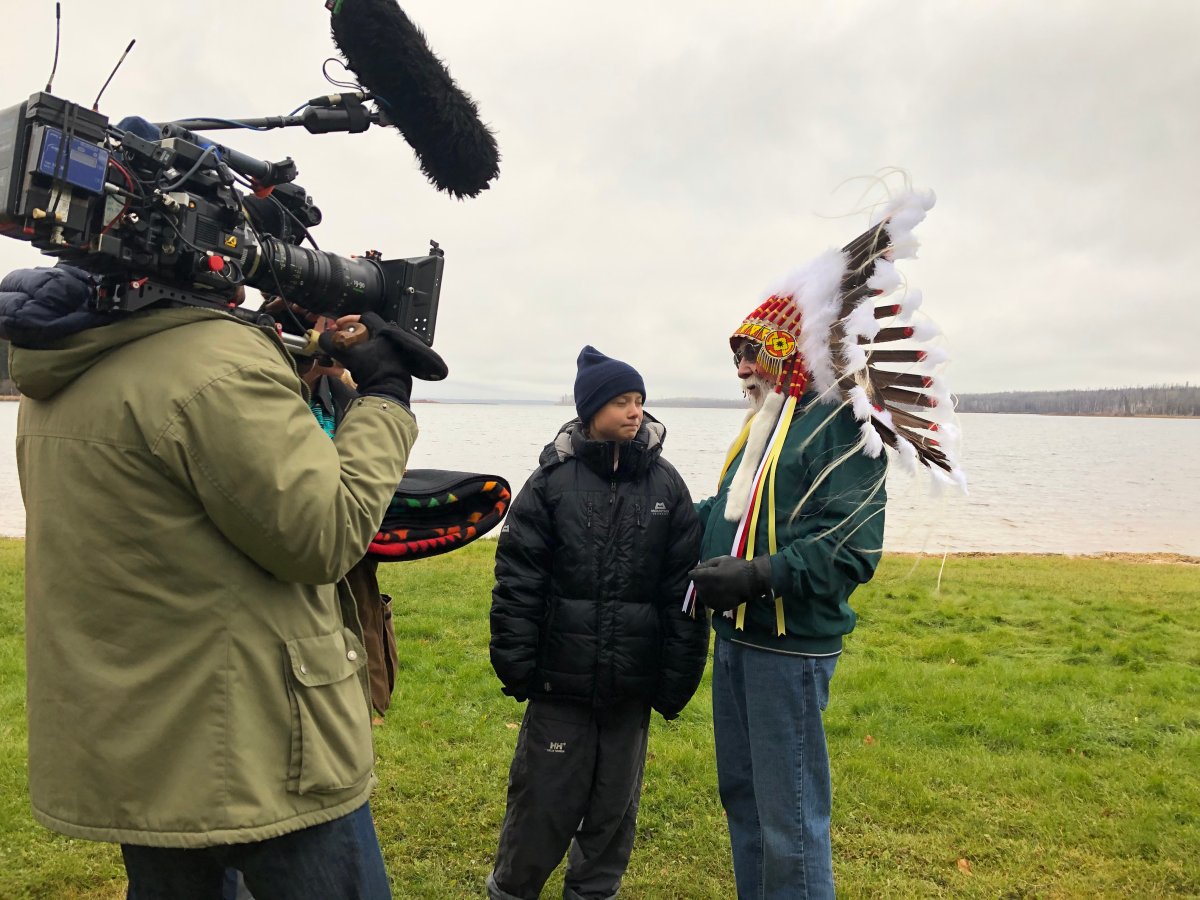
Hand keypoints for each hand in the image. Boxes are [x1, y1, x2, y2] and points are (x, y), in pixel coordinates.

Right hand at [318, 312, 447, 403]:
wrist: (387, 393)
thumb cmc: (372, 369)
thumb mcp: (349, 354)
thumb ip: (333, 343)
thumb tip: (322, 337)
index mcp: (384, 332)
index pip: (366, 317)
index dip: (349, 319)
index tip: (338, 326)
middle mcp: (390, 340)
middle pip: (364, 332)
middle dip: (347, 336)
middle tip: (336, 340)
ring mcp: (390, 353)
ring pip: (365, 345)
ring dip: (350, 349)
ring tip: (338, 355)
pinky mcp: (388, 365)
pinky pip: (370, 357)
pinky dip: (358, 359)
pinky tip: (347, 366)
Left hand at [687, 555, 772, 612]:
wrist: (753, 580)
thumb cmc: (738, 567)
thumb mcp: (722, 560)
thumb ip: (707, 564)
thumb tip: (695, 569)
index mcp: (710, 576)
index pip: (694, 575)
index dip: (694, 573)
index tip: (696, 573)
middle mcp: (711, 589)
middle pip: (697, 586)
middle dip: (699, 582)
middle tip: (706, 578)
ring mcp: (716, 599)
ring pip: (702, 596)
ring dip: (704, 591)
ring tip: (712, 586)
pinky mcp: (721, 606)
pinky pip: (710, 603)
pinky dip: (710, 599)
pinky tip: (716, 594)